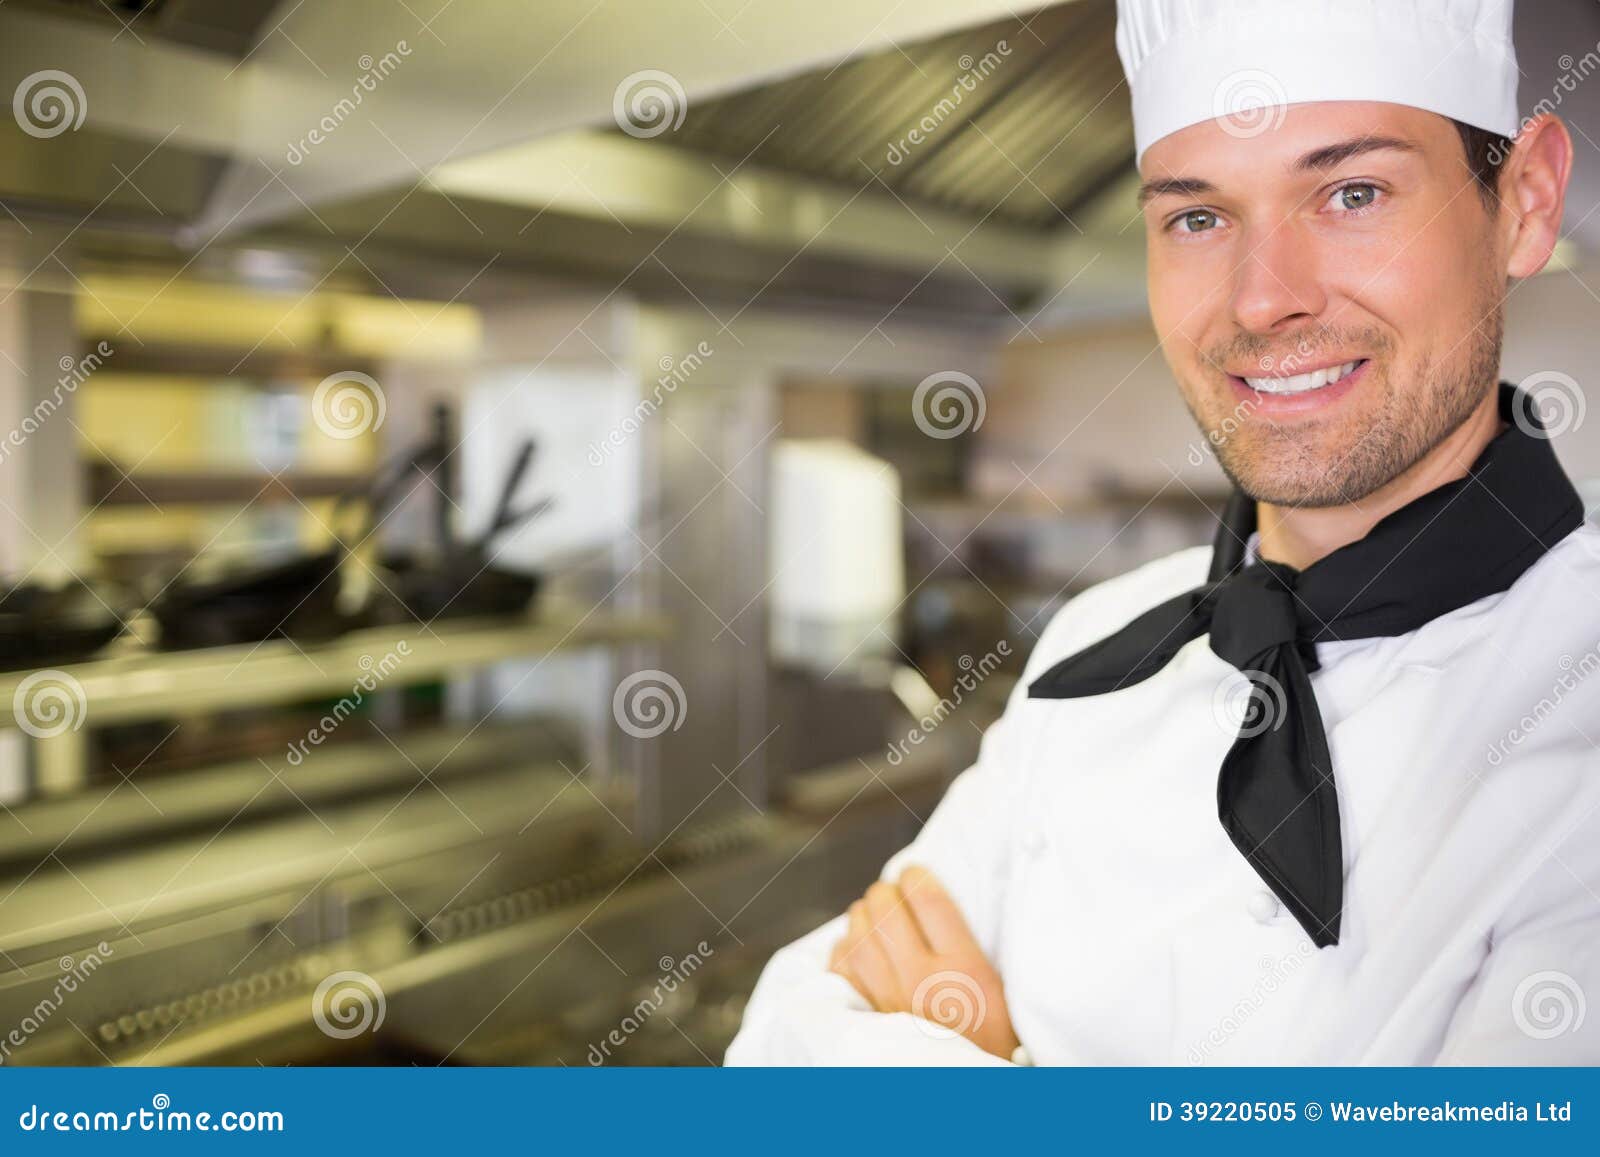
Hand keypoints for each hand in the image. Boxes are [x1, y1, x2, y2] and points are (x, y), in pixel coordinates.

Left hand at [828, 864, 1019, 1059]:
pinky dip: (845, 949)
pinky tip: (857, 949)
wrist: (967, 1094)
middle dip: (886, 892)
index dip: (916, 875)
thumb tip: (936, 901)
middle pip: (885, 907)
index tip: (914, 873)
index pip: (928, 898)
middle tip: (893, 895)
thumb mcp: (1000, 992)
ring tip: (874, 919)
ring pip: (857, 931)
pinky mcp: (862, 1017)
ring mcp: (885, 999)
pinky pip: (840, 965)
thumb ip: (971, 947)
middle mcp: (920, 979)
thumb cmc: (990, 1044)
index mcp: (964, 970)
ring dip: (863, 918)